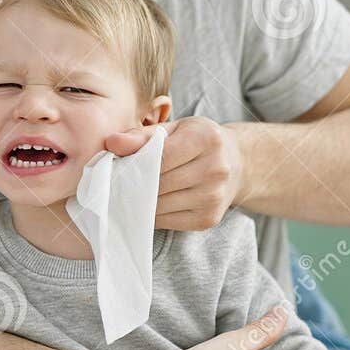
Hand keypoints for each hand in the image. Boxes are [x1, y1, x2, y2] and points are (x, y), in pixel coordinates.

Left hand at [105, 117, 244, 230]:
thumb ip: (143, 135)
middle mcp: (215, 169)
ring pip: (160, 205)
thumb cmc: (199, 141)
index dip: (134, 161)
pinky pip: (168, 221)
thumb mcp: (176, 129)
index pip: (160, 157)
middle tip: (115, 180)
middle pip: (159, 183)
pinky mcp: (208, 219)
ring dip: (140, 200)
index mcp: (207, 139)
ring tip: (129, 191)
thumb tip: (111, 143)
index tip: (114, 162)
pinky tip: (148, 203)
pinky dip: (152, 214)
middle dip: (134, 182)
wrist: (237, 163)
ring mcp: (214, 197)